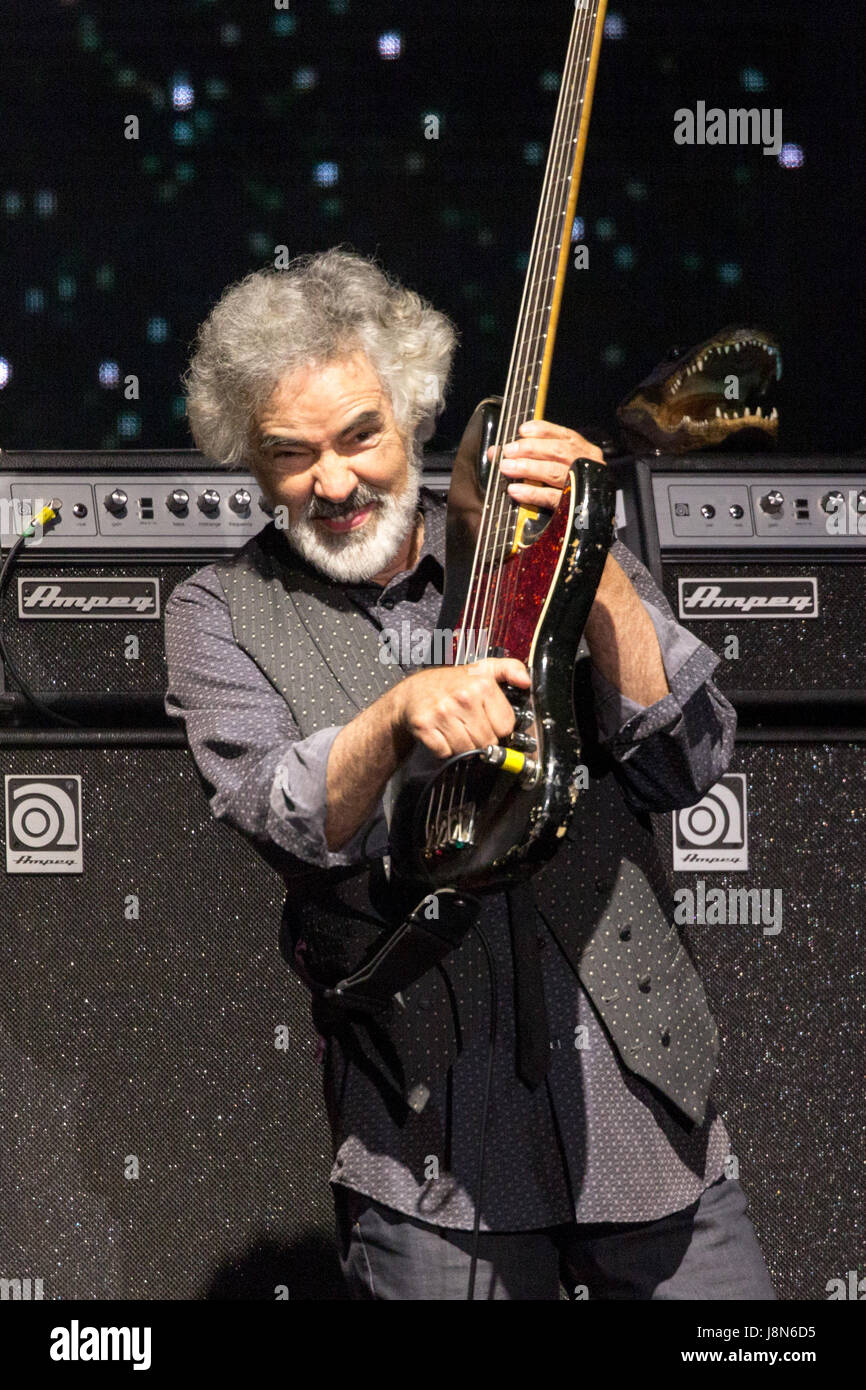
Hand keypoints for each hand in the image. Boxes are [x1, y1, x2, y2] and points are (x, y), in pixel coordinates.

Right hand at [393, 657, 530, 757]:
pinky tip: (442, 734)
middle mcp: (463, 697)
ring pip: (467, 750)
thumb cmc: (450, 684)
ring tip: (456, 729)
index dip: (498, 726)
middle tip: (470, 726)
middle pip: (487, 741)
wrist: (412, 692)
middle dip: (480, 738)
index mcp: (482, 684)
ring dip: (462, 746)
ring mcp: (442, 712)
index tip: (487, 720)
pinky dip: (444, 750)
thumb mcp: (483, 669)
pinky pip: (445, 753)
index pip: (506, 726)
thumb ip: (510, 669)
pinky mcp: (425, 726)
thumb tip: (526, 681)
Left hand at [488, 419, 604, 511]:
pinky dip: (531, 492)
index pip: (565, 435)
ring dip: (527, 467)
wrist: (589, 516)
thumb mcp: (555, 466)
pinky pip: (550, 497)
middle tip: (508, 451)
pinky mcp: (572, 507)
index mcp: (585, 451)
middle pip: (559, 451)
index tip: (522, 430)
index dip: (543, 430)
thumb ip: (531, 454)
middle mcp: (586, 465)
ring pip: (554, 472)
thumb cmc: (565, 488)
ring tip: (506, 467)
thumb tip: (495, 451)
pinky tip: (515, 490)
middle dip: (530, 448)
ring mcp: (581, 486)